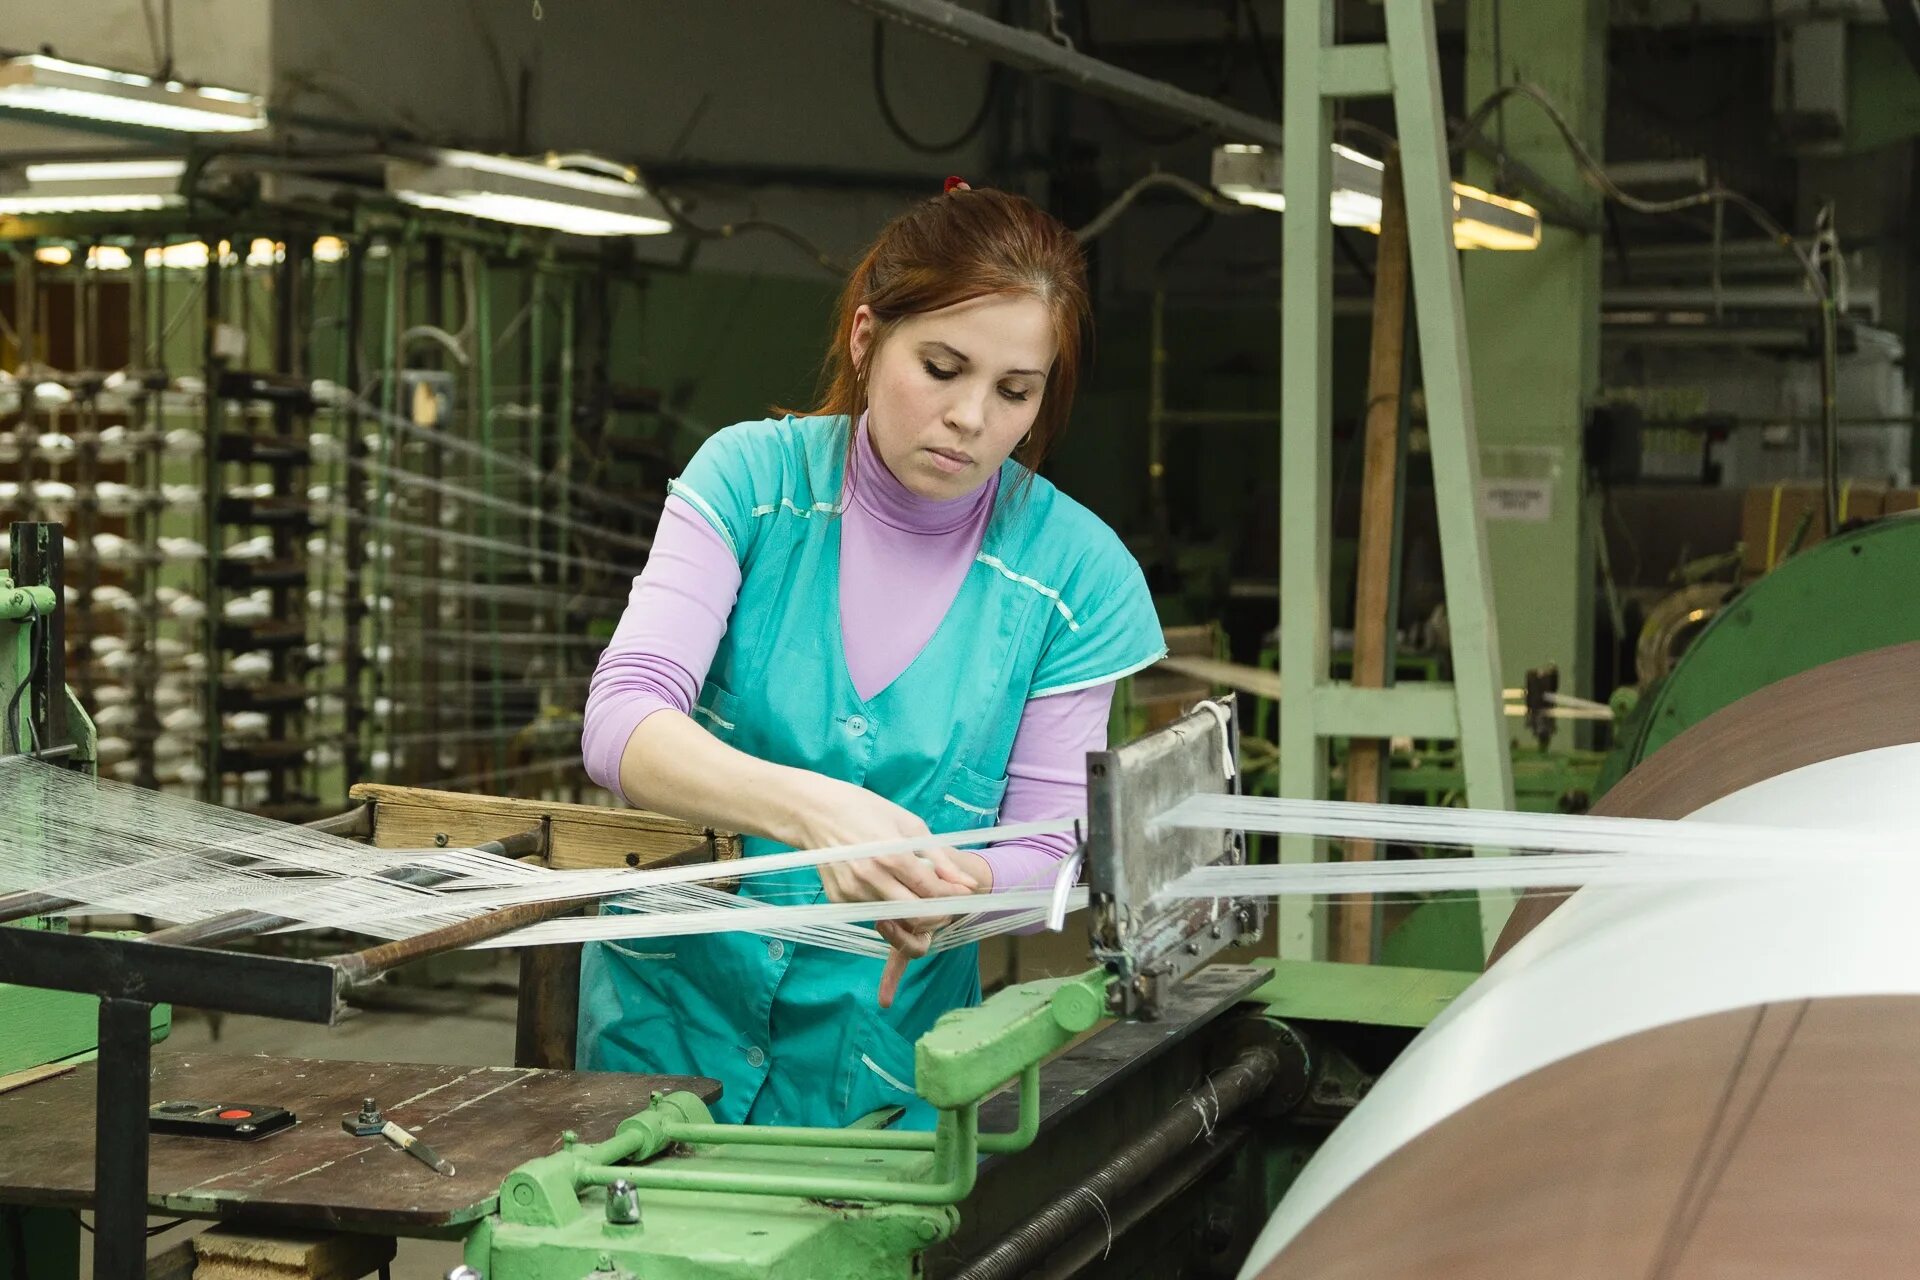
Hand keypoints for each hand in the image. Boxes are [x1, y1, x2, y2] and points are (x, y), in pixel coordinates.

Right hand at [787, 776, 989, 1005]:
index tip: (961, 893)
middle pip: (915, 916)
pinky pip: (870, 912)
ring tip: (910, 889)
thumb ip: (940, 858)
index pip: (932, 892)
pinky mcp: (839, 900)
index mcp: (894, 857)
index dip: (952, 896)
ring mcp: (853, 892)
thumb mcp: (910, 825)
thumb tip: (968, 884)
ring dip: (908, 910)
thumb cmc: (867, 811)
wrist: (816, 813)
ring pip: (894, 917)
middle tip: (941, 903)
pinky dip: (883, 904)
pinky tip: (882, 885)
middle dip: (935, 914)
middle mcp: (872, 879)